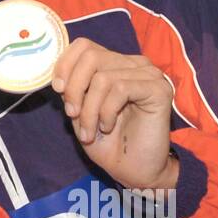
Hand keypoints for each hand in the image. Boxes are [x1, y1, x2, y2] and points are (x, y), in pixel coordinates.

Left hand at [51, 38, 177, 190]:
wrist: (134, 171)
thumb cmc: (107, 143)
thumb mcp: (80, 112)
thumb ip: (71, 89)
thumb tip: (57, 75)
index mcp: (114, 65)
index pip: (84, 46)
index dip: (65, 64)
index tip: (58, 89)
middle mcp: (132, 64)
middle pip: (91, 57)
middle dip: (74, 89)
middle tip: (73, 115)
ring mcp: (148, 74)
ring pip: (103, 77)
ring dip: (89, 109)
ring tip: (91, 131)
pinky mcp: (159, 88)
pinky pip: (120, 88)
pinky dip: (106, 111)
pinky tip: (108, 126)